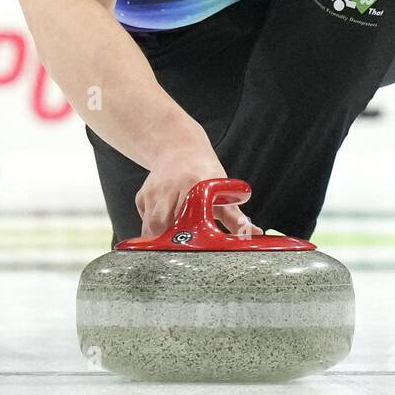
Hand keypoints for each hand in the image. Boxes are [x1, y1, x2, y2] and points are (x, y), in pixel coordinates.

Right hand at [136, 142, 262, 237]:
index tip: (192, 245)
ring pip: (149, 226)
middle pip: (160, 225)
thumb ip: (235, 216)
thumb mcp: (222, 190)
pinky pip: (145, 221)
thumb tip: (253, 233)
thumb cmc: (204, 171)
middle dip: (169, 240)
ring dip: (160, 237)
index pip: (185, 216)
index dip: (186, 235)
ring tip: (175, 238)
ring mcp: (152, 192)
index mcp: (193, 185)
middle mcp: (169, 187)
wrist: (178, 148)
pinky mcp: (141, 197)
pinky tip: (166, 222)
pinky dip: (153, 228)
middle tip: (183, 246)